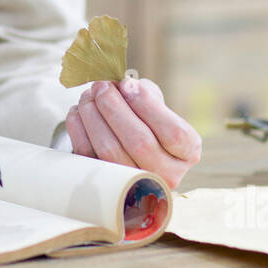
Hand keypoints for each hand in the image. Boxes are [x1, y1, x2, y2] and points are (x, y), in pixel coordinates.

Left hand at [65, 77, 200, 188]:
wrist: (130, 151)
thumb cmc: (147, 121)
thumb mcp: (157, 105)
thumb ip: (146, 94)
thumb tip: (123, 85)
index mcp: (188, 152)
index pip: (173, 133)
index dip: (147, 106)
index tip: (126, 83)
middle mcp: (168, 174)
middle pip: (140, 142)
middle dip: (114, 108)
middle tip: (101, 85)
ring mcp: (137, 184)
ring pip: (110, 150)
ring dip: (93, 116)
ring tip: (89, 96)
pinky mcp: (105, 184)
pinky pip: (88, 155)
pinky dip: (79, 127)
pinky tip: (80, 111)